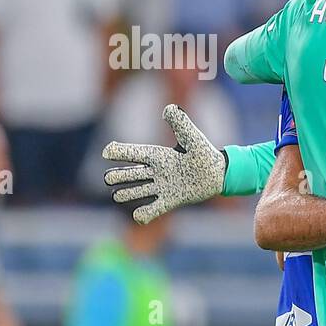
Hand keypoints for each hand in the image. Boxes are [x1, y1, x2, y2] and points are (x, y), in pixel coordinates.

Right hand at [102, 104, 226, 223]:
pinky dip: (144, 214)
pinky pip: (153, 210)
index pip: (132, 153)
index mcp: (157, 155)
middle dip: (117, 176)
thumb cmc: (205, 153)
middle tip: (109, 179)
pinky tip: (139, 216)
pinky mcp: (171, 201)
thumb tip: (169, 108)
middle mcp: (156, 171)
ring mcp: (162, 187)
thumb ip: (181, 123)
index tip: (106, 152)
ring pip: (136, 191)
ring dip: (126, 194)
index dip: (118, 152)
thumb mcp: (192, 137)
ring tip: (118, 195)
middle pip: (129, 174)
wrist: (219, 173)